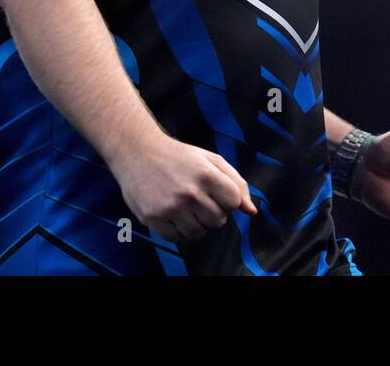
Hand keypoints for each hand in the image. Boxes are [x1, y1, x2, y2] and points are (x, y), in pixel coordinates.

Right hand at [110, 133, 257, 242]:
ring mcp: (171, 207)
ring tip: (185, 207)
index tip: (216, 193)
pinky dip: (177, 230)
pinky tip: (172, 214)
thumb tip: (251, 211)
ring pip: (198, 233)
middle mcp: (190, 192)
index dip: (227, 200)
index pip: (234, 203)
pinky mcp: (153, 217)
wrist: (138, 152)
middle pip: (218, 221)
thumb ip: (236, 183)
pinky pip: (176, 238)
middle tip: (198, 199)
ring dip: (196, 224)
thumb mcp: (210, 160)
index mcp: (207, 174)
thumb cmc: (178, 156)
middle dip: (212, 212)